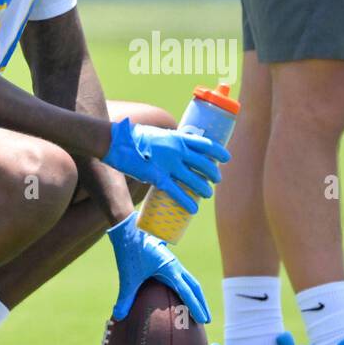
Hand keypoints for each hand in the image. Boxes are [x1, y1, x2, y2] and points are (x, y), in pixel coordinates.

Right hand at [101, 119, 228, 214]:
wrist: (116, 141)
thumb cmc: (135, 137)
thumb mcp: (158, 135)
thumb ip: (170, 143)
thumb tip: (178, 149)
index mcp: (178, 137)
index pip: (206, 144)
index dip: (219, 152)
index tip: (227, 158)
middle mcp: (177, 150)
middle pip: (204, 164)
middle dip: (213, 173)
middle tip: (216, 180)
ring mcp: (168, 164)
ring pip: (193, 179)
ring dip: (204, 189)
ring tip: (208, 194)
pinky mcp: (157, 177)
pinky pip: (176, 192)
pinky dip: (187, 201)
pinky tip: (194, 209)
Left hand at [107, 214, 210, 322]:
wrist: (129, 229)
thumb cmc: (130, 251)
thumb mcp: (127, 277)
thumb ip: (125, 297)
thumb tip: (118, 317)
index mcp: (170, 269)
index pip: (187, 292)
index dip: (196, 307)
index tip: (203, 321)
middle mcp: (175, 266)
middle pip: (195, 287)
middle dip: (201, 303)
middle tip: (207, 320)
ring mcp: (172, 262)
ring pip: (190, 281)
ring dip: (196, 295)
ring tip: (199, 310)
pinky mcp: (166, 260)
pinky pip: (181, 276)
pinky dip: (186, 288)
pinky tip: (180, 296)